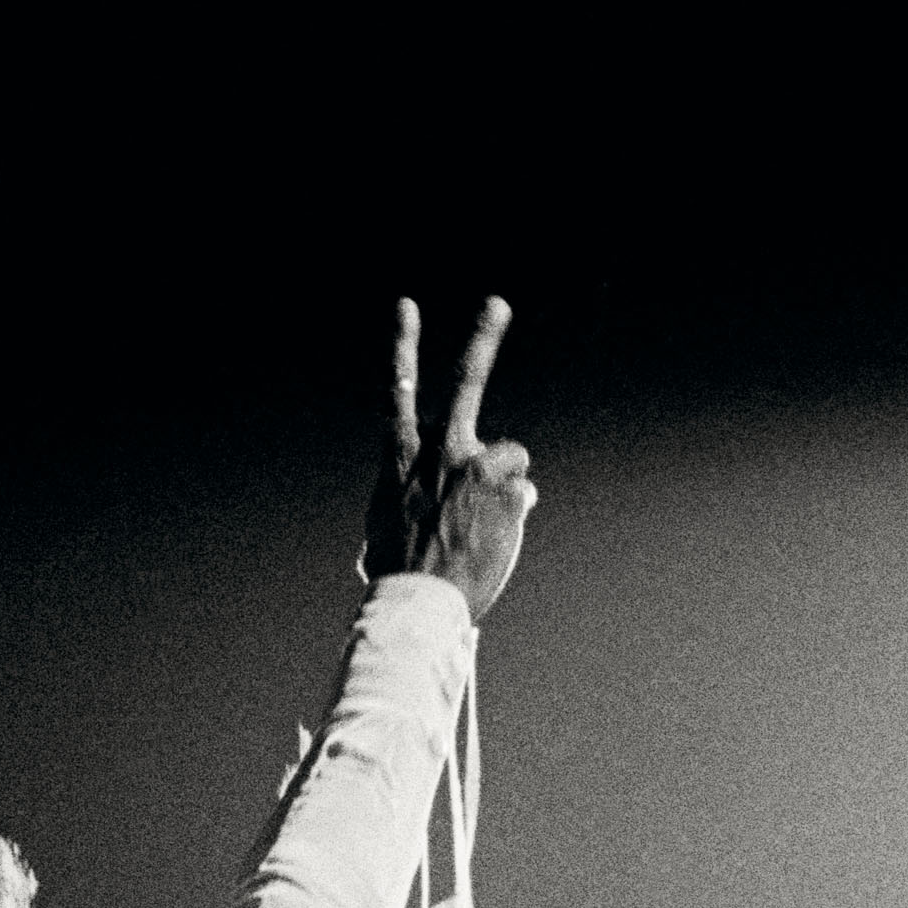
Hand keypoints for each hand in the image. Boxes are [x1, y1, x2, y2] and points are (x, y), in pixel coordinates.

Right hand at [364, 295, 537, 622]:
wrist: (416, 603)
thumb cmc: (396, 572)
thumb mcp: (386, 525)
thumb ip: (419, 496)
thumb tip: (462, 500)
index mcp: (401, 457)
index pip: (398, 391)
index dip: (403, 345)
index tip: (407, 306)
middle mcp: (439, 451)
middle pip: (464, 382)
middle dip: (482, 338)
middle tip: (498, 304)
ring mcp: (475, 466)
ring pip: (509, 457)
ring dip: (504, 484)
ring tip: (480, 524)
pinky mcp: (506, 490)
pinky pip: (522, 493)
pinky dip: (512, 512)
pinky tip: (491, 538)